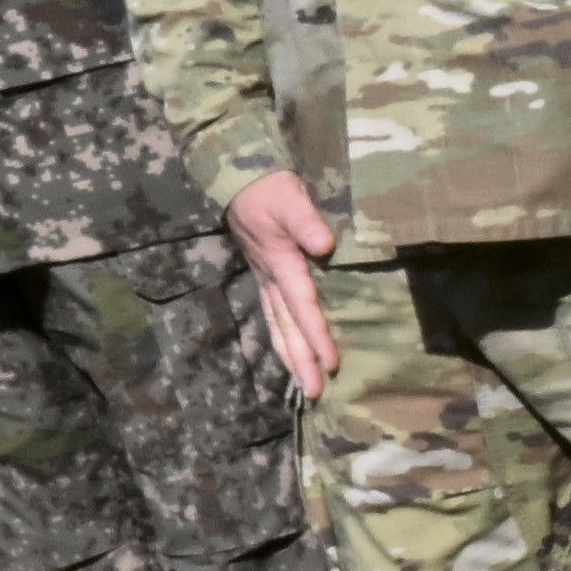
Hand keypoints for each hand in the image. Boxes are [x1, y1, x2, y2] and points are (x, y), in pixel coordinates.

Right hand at [224, 172, 340, 401]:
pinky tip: (290, 355)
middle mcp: (271, 279)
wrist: (240, 177)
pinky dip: (283, 340)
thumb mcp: (290, 199)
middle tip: (314, 393)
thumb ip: (307, 222)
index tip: (331, 363)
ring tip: (303, 386)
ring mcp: (265, 280)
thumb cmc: (269, 189)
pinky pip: (274, 316)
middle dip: (300, 361)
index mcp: (280, 264)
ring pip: (278, 326)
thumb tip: (325, 246)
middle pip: (287, 327)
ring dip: (291, 357)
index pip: (302, 306)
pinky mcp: (266, 276)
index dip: (317, 335)